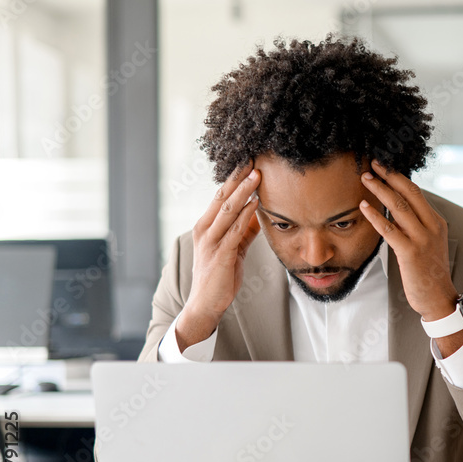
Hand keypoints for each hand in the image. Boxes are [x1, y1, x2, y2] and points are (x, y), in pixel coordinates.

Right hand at [176, 160, 260, 349]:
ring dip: (244, 191)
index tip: (248, 161)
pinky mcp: (220, 255)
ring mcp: (211, 242)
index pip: (220, 195)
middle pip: (222, 197)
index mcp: (206, 225)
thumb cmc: (220, 275)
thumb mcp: (233, 248)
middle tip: (253, 158)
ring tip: (257, 175)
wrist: (206, 303)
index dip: (234, 178)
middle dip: (238, 177)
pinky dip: (246, 215)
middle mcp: (204, 229)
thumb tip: (258, 213)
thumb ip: (243, 230)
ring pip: (228, 210)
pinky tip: (256, 203)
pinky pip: (235, 230)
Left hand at [358, 160, 457, 322]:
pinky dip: (375, 216)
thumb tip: (396, 210)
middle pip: (409, 193)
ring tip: (365, 179)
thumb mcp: (428, 243)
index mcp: (436, 222)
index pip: (416, 192)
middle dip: (389, 176)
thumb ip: (416, 226)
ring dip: (380, 190)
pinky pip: (390, 229)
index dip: (398, 177)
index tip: (383, 166)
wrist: (438, 298)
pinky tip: (363, 207)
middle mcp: (432, 227)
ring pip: (399, 206)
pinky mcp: (410, 253)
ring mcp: (422, 239)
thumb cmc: (429, 273)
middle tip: (373, 163)